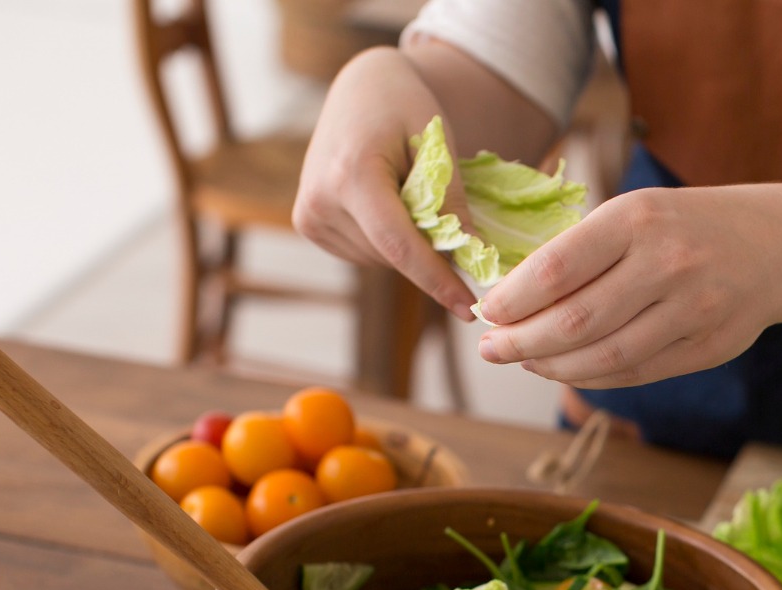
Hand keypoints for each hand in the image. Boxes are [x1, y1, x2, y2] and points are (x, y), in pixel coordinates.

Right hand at [292, 48, 476, 320]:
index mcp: (350, 174)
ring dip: (408, 244)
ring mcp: (309, 216)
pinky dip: (388, 241)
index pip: (398, 245)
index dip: (436, 280)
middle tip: (451, 218)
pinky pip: (365, 253)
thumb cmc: (404, 107)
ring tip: (407, 193)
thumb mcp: (436, 145)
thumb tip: (473, 259)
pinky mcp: (308, 224)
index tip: (470, 309)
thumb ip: (451, 201)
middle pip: (392, 256)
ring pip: (380, 260)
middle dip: (429, 252)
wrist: (361, 89)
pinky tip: (387, 203)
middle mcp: (320, 200)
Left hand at [474, 186, 781, 387]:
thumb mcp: (636, 213)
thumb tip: (509, 298)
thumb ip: (582, 250)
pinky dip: (591, 378)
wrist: (777, 245)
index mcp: (638, 218)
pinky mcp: (709, 347)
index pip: (558, 267)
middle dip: (521, 342)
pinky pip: (635, 373)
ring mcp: (693, 309)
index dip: (513, 298)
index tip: (486, 311)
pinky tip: (565, 370)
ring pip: (605, 357)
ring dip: (552, 367)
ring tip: (524, 360)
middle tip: (490, 348)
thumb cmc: (684, 226)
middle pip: (576, 322)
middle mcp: (668, 263)